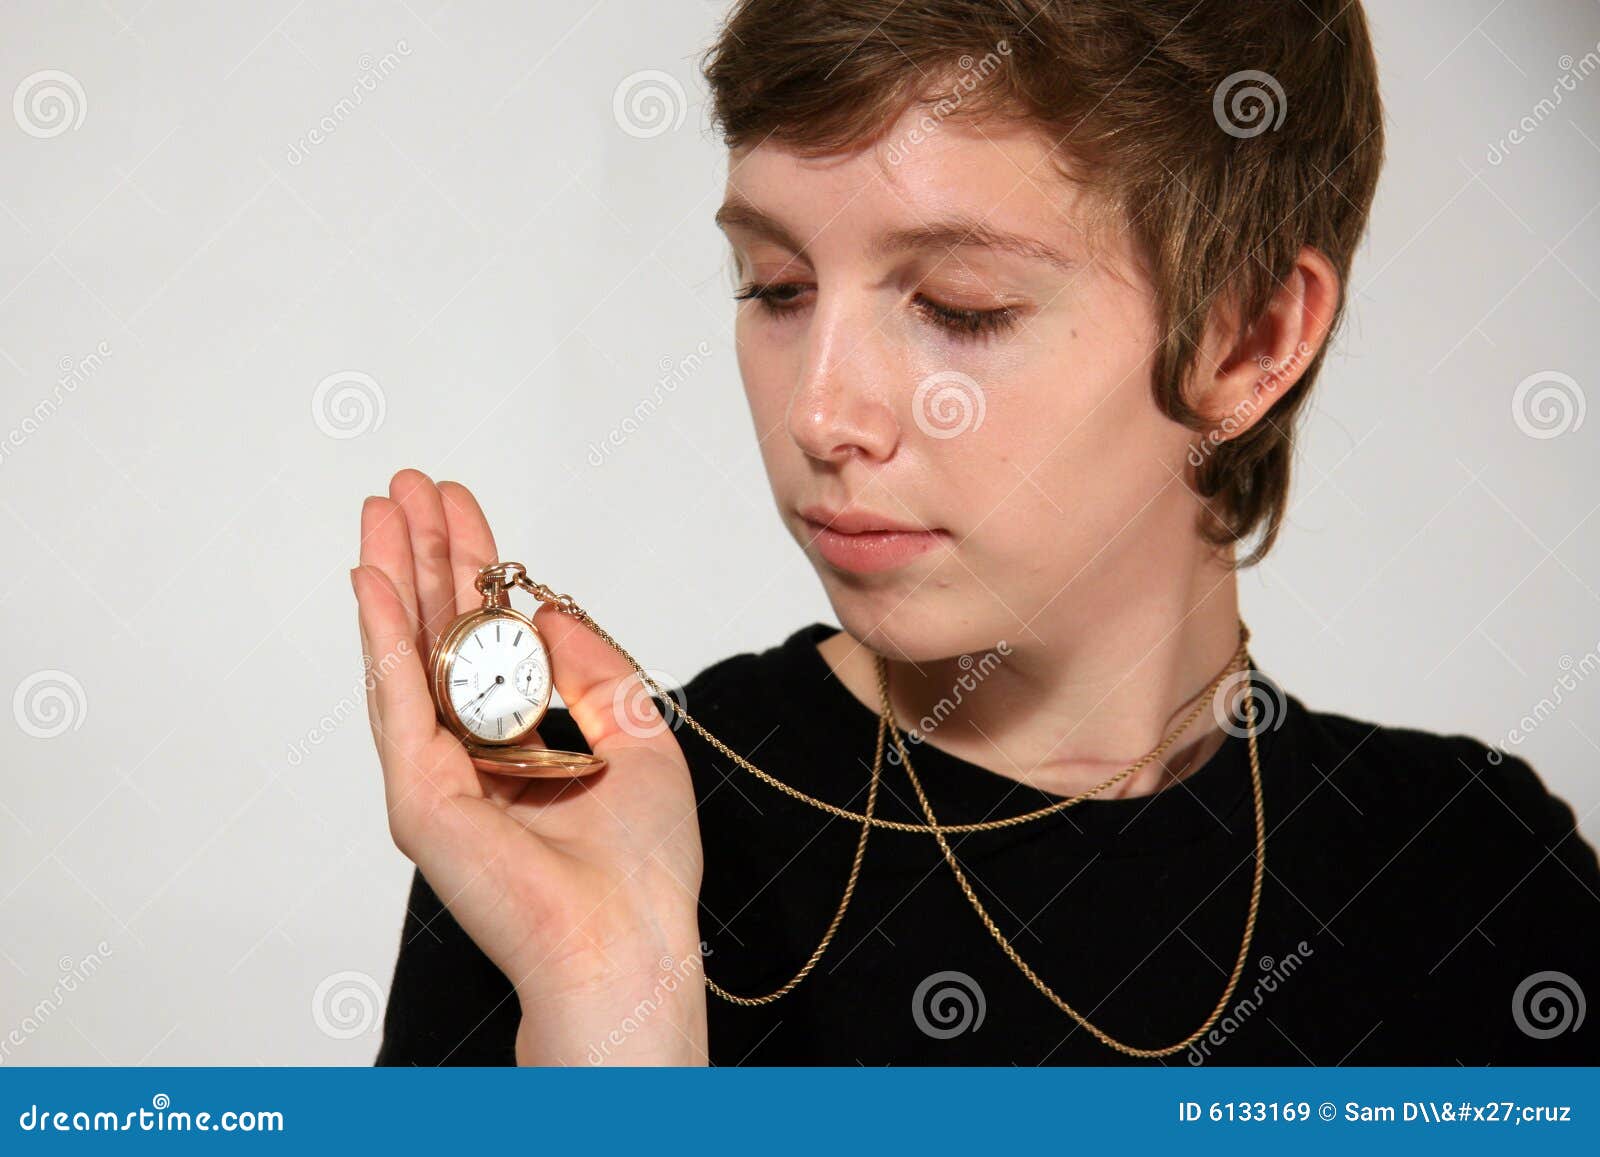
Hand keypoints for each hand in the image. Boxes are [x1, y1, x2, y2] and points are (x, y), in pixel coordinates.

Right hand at [352, 469, 706, 1064]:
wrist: (626, 940)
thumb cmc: (641, 867)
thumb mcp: (634, 735)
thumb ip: (589, 669)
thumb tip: (544, 610)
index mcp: (521, 741)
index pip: (487, 637)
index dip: (475, 570)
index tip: (462, 507)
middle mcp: (472, 753)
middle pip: (439, 634)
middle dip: (425, 556)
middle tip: (406, 486)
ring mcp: (437, 774)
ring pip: (407, 655)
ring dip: (394, 576)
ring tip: (382, 507)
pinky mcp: (418, 795)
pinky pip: (395, 699)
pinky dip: (382, 636)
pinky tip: (374, 579)